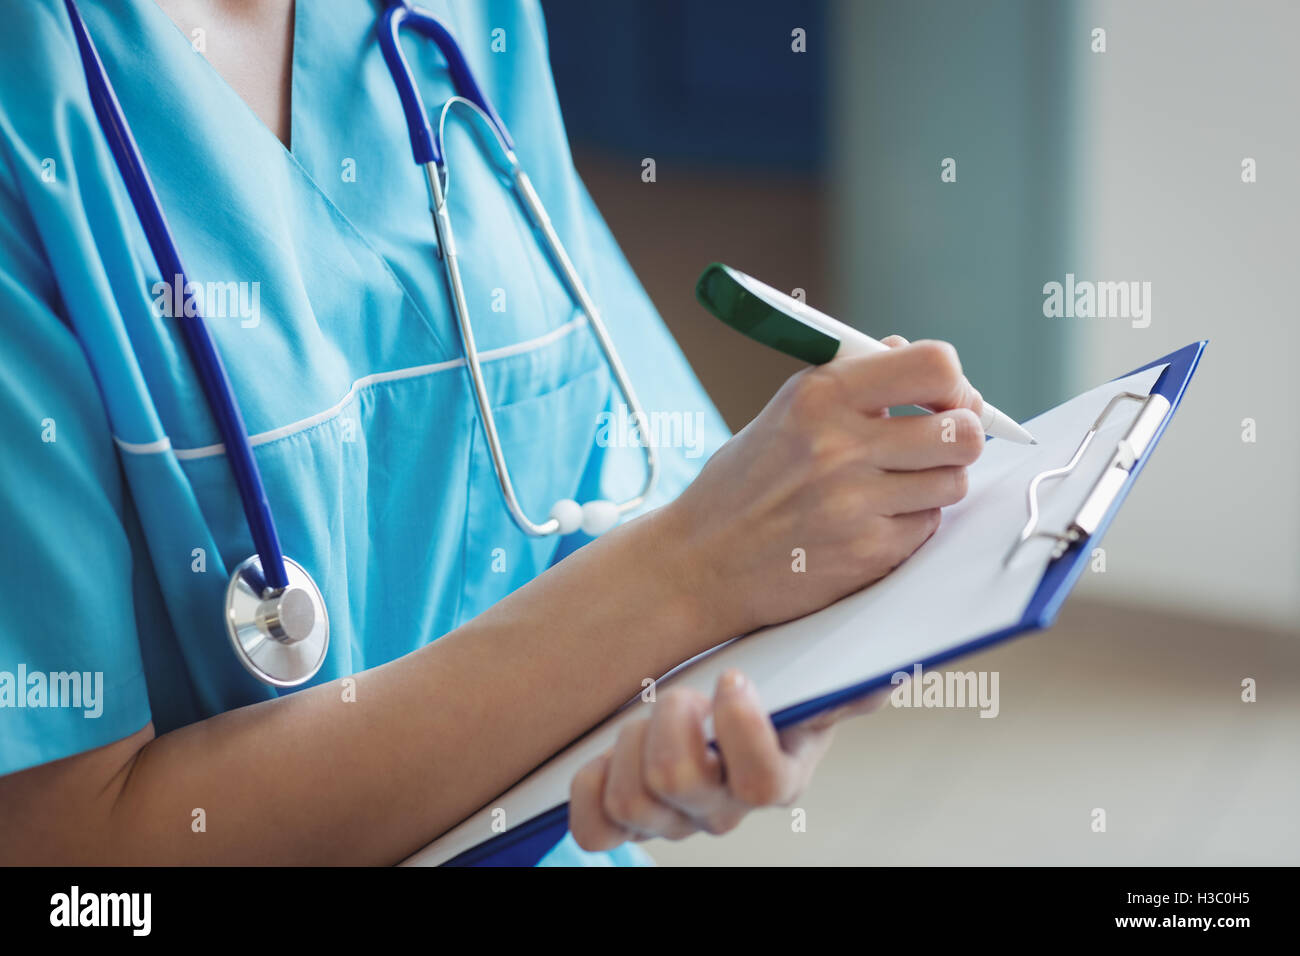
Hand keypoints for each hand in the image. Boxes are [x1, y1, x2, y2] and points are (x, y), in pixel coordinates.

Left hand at [569, 670, 884, 849]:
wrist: (712, 698)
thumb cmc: (766, 684)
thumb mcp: (814, 675)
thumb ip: (847, 678)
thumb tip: (885, 676)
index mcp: (778, 775)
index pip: (764, 784)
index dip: (741, 732)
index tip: (731, 677)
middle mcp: (723, 809)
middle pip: (680, 784)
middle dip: (670, 719)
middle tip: (682, 690)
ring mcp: (672, 818)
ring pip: (634, 801)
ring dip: (632, 740)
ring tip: (650, 711)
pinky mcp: (623, 817)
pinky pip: (594, 828)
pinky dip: (590, 784)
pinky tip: (608, 751)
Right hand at [666, 337, 984, 637]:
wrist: (700, 562)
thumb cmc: (742, 484)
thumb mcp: (786, 410)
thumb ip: (851, 380)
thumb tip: (908, 351)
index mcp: (820, 396)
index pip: (933, 366)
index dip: (954, 383)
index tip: (946, 397)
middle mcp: (839, 446)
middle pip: (961, 431)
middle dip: (958, 436)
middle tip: (935, 444)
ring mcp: (855, 503)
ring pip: (954, 482)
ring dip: (933, 483)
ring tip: (891, 486)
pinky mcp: (867, 552)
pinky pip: (929, 527)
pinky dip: (910, 523)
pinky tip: (870, 521)